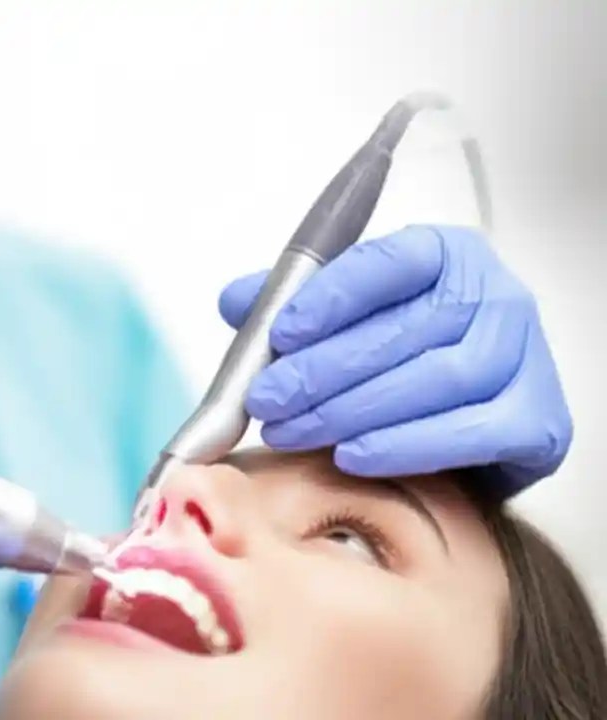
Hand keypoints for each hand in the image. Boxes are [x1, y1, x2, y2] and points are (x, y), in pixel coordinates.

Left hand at [219, 225, 571, 495]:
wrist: (468, 422)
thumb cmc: (401, 358)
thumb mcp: (342, 319)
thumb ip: (288, 304)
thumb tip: (237, 303)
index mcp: (445, 255)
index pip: (389, 263)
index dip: (331, 297)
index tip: (281, 332)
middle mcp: (496, 296)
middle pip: (408, 328)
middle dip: (324, 368)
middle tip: (268, 398)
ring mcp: (525, 357)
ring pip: (437, 380)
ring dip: (353, 411)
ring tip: (294, 431)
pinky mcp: (539, 420)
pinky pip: (470, 433)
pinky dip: (404, 446)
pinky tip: (352, 455)